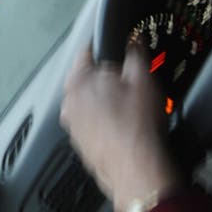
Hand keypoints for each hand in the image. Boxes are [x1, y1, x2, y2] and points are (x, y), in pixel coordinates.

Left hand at [60, 44, 179, 211]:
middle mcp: (68, 103)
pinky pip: (93, 125)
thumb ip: (135, 52)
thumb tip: (133, 41)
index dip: (107, 48)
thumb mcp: (143, 77)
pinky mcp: (82, 145)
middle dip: (107, 78)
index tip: (118, 49)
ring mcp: (73, 127)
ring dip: (106, 101)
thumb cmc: (139, 125)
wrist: (139, 170)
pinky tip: (126, 127)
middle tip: (130, 83)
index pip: (87, 51)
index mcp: (77, 80)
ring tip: (131, 108)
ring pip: (90, 103)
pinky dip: (106, 123)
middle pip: (87, 78)